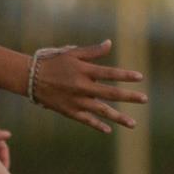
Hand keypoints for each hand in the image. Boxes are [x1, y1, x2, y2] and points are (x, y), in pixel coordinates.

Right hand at [30, 40, 147, 133]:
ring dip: (118, 117)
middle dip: (129, 96)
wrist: (30, 78)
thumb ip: (92, 51)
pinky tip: (108, 129)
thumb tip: (110, 43)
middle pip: (110, 93)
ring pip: (101, 111)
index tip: (140, 77)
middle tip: (144, 99)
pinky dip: (97, 125)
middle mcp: (82, 87)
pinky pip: (86, 120)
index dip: (125, 75)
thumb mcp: (72, 53)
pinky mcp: (69, 111)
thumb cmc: (53, 62)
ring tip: (133, 124)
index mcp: (84, 70)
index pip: (110, 73)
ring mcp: (76, 101)